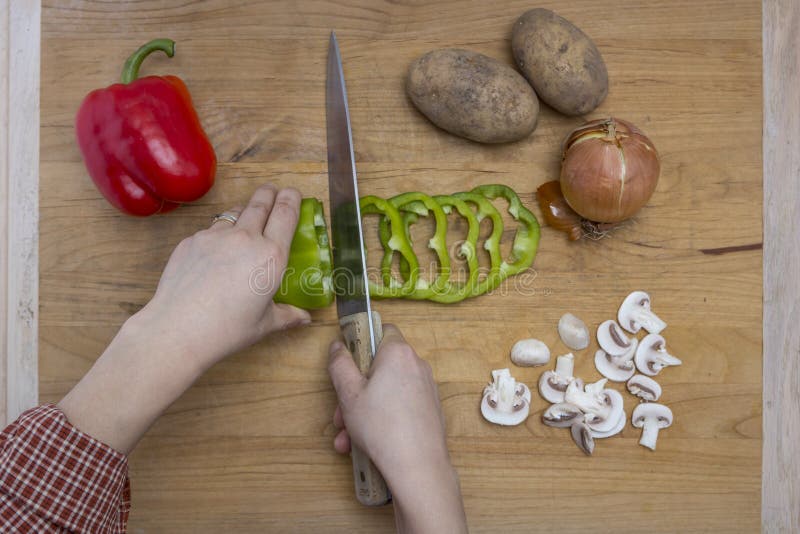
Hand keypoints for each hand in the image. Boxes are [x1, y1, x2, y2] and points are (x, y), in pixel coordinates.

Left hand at [59, 184, 310, 453]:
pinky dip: (218, 234)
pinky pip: (210, 230)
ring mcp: (215, 236)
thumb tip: (305, 318)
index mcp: (271, 256)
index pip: (285, 212)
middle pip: (260, 202)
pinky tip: (216, 252)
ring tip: (245, 219)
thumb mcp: (264, 324)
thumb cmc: (227, 330)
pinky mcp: (191, 241)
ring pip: (233, 213)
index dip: (291, 197)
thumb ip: (288, 315)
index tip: (293, 193)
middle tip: (272, 191)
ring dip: (243, 211)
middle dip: (268, 193)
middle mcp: (245, 238)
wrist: (178, 329)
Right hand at [328, 325, 467, 533]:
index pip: (382, 330)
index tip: (347, 362)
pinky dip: (382, 420)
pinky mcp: (429, 411)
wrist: (417, 466)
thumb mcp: (348, 394)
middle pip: (379, 368)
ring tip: (348, 437)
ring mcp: (426, 389)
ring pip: (386, 392)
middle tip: (340, 413)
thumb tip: (337, 346)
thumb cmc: (381, 426)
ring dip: (363, 411)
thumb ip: (339, 364)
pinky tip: (364, 444)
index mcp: (398, 353)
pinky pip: (399, 407)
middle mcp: (416, 366)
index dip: (362, 342)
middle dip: (355, 390)